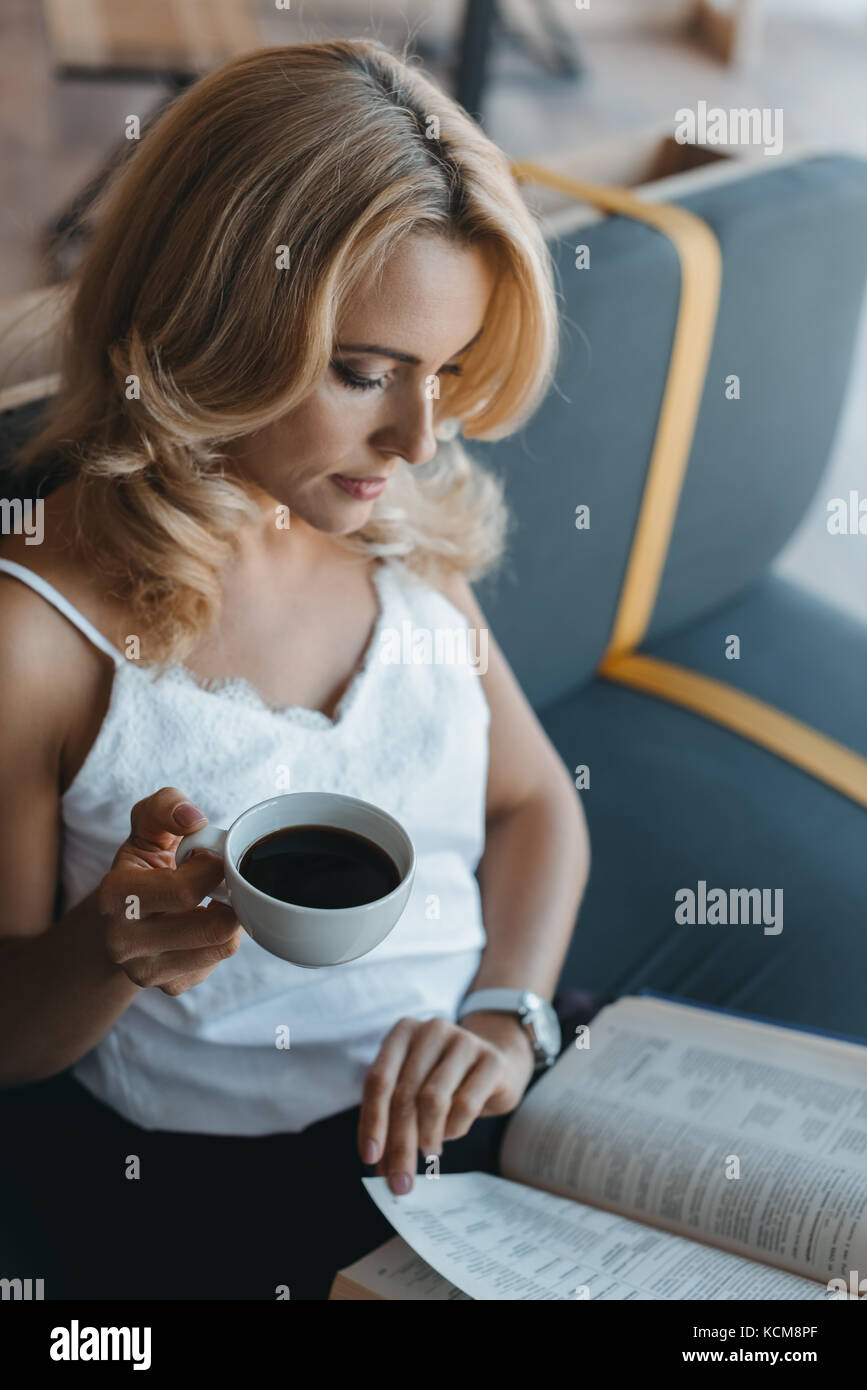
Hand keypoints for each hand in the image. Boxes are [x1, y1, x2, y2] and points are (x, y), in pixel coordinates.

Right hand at [98, 786, 242, 994]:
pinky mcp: (169, 986)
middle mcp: (124, 942)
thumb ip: (166, 806)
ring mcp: (146, 971)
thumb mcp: (147, 826)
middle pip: (213, 928)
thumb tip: (194, 819)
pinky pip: (218, 962)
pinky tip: (202, 923)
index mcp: (116, 896)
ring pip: (223, 946)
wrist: (124, 915)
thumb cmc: (143, 865)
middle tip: (222, 882)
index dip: (214, 868)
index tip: (212, 858)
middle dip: (230, 897)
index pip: (185, 890)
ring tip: (211, 900)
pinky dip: (221, 939)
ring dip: (230, 917)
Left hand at [358, 1011, 535, 1194]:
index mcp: (403, 1032)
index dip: (372, 1121)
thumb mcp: (413, 1088)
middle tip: (400, 1181)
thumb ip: (392, 1118)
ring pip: (433, 1100)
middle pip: (405, 1095)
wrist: (496, 1063)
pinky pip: (466, 1104)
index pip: (378, 1080)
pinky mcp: (491, 1059)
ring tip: (429, 1154)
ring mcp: (463, 1040)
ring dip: (427, 1137)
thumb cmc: (444, 1080)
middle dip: (400, 1144)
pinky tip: (450, 1135)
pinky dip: (454, 1130)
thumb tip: (381, 1168)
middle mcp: (431, 1029)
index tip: (370, 1157)